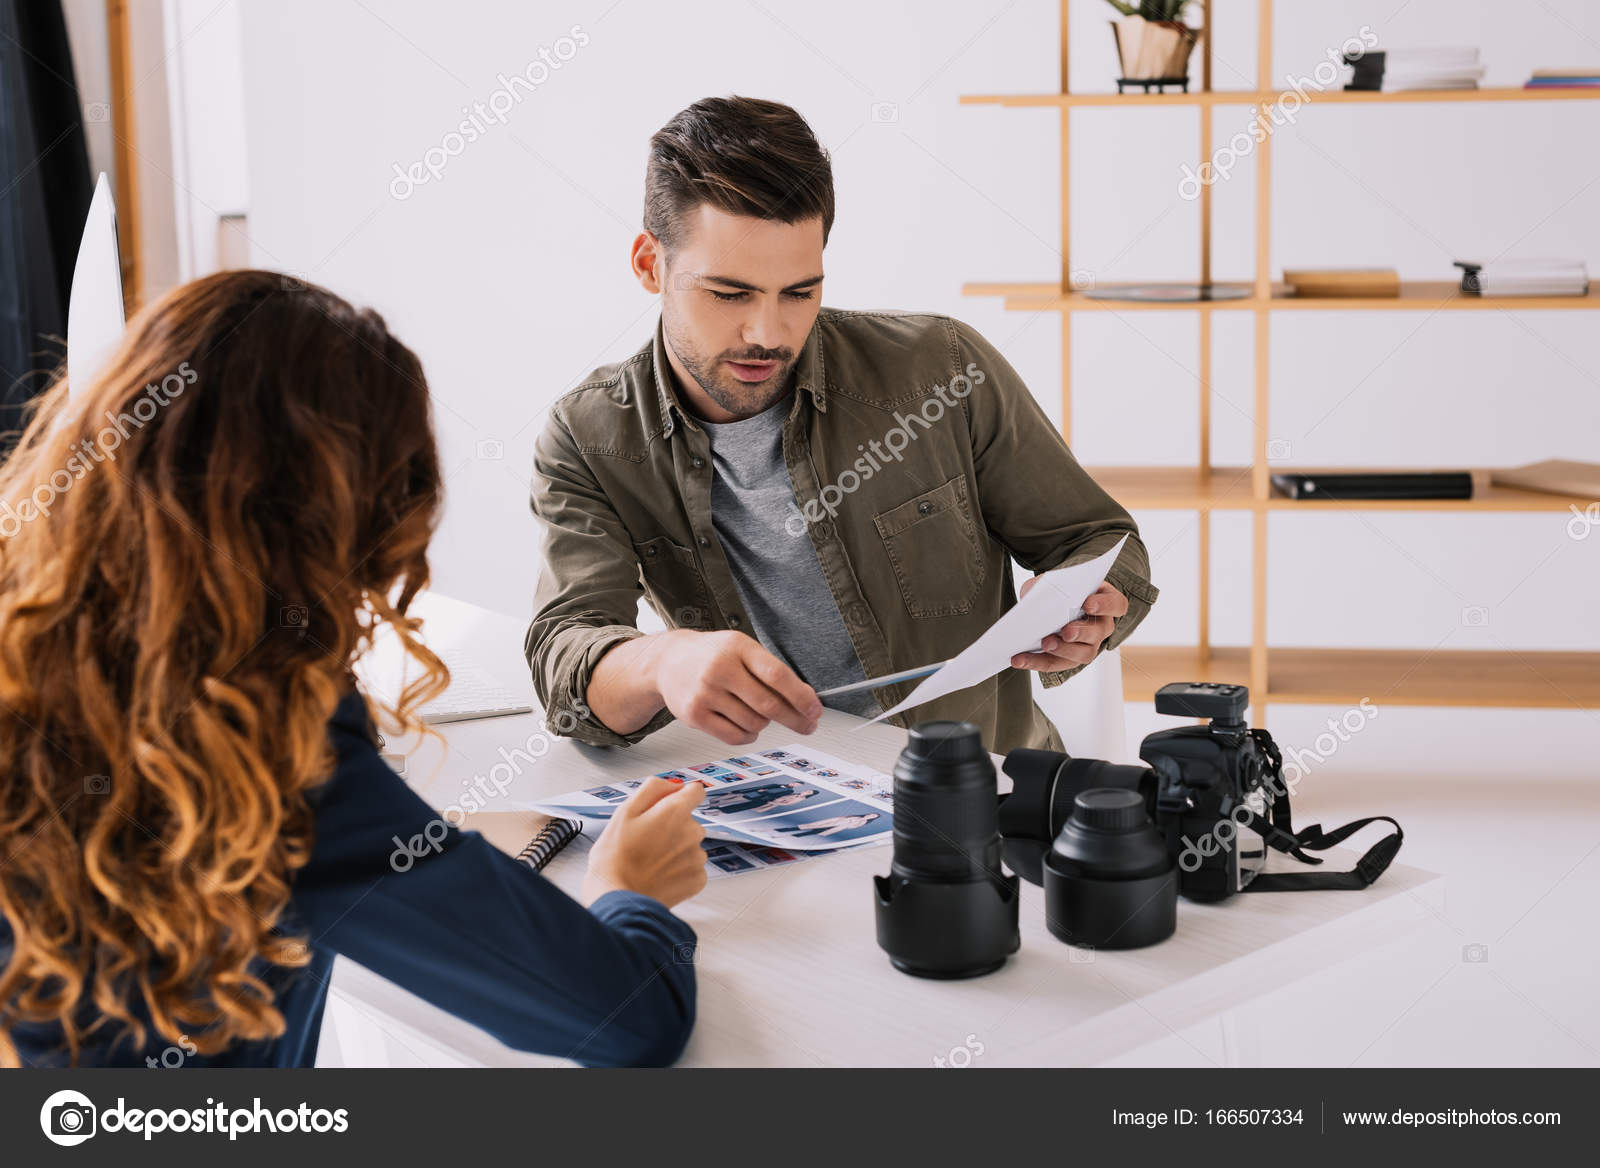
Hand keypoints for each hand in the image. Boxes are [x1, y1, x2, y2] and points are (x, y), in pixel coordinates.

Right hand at [581, 778, 708, 907]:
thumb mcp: (624, 811)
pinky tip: (659, 874)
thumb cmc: (615, 857)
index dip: (680, 796)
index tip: (667, 806)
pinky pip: (692, 867)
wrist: (617, 898)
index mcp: (675, 812)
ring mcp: (697, 857)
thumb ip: (653, 789)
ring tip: (649, 860)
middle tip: (646, 840)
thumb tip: (673, 785)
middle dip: (672, 826)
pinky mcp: (698, 880)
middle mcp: (692, 832)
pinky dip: (679, 869)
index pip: (695, 791)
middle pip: (689, 820)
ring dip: (675, 849)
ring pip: (690, 845)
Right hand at [650, 629, 821, 745]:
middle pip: (768, 704)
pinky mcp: (694, 715)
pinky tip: (746, 726)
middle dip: (794, 719)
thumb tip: (804, 700)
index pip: (776, 675)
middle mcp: (720, 669)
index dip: (800, 696)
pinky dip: (748, 735)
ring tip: (757, 712)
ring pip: (753, 723)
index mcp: (737, 647)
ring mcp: (705, 693)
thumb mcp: (741, 649)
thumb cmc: (712, 655)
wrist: (668, 660)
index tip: (815, 710)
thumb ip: (769, 671)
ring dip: (764, 723)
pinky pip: (734, 737)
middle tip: (807, 726)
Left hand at [1009, 579, 1127, 671]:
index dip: (1105, 605)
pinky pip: (1057, 664)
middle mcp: (1102, 626)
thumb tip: (1035, 598)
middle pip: (1098, 632)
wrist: (1050, 604)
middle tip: (1066, 631)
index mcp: (1105, 602)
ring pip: (1083, 653)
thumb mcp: (1053, 581)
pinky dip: (1036, 661)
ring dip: (1063, 650)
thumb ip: (1048, 585)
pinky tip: (1019, 659)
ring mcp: (1089, 644)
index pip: (1116, 604)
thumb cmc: (1058, 590)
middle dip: (1081, 632)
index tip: (1088, 604)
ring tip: (1045, 643)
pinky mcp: (1070, 659)